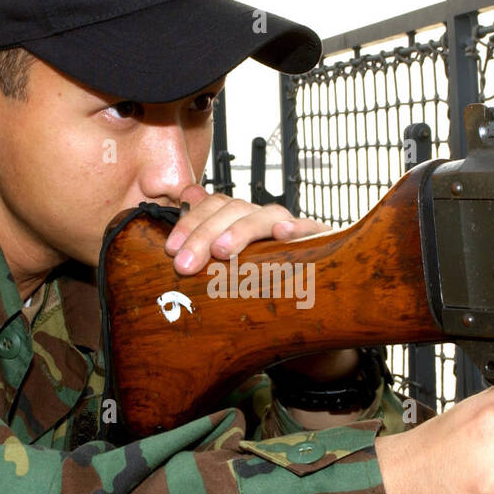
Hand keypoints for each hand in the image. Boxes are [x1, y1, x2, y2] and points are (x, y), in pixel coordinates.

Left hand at [164, 184, 328, 274]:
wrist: (315, 299)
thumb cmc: (268, 280)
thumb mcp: (232, 262)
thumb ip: (209, 230)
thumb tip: (187, 195)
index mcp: (243, 220)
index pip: (215, 206)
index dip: (191, 223)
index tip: (172, 250)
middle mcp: (266, 220)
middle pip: (235, 210)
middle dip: (205, 234)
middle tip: (185, 264)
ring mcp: (294, 229)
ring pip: (267, 216)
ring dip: (242, 230)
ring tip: (221, 251)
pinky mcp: (321, 241)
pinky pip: (311, 230)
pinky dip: (297, 229)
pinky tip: (282, 234)